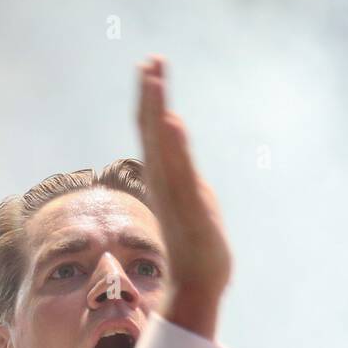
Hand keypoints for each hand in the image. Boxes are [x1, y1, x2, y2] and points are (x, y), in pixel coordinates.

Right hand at [136, 55, 231, 338]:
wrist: (198, 286)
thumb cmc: (198, 248)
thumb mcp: (196, 203)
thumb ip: (188, 176)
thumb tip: (182, 155)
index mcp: (165, 181)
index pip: (153, 134)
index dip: (151, 101)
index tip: (151, 68)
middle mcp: (164, 184)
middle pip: (152, 132)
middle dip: (151, 96)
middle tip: (149, 62)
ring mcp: (175, 196)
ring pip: (161, 147)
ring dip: (157, 111)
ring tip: (154, 79)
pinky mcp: (189, 209)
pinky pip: (178, 173)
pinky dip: (174, 148)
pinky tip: (171, 123)